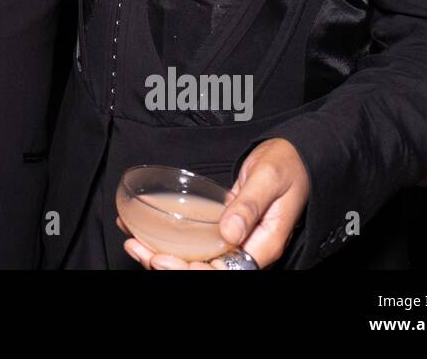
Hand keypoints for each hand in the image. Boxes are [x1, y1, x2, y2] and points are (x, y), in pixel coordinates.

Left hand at [122, 138, 309, 269]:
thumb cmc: (287, 165)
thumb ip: (250, 204)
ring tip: (132, 243)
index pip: (226, 271)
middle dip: (169, 265)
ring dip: (162, 255)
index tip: (165, 261)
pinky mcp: (221, 230)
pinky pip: (193, 242)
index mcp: (263, 244)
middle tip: (139, 250)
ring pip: (195, 259)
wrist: (293, 155)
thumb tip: (228, 232)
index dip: (194, 272)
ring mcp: (233, 241)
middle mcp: (247, 248)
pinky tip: (140, 228)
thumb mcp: (270, 178)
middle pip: (206, 270)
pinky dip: (166, 239)